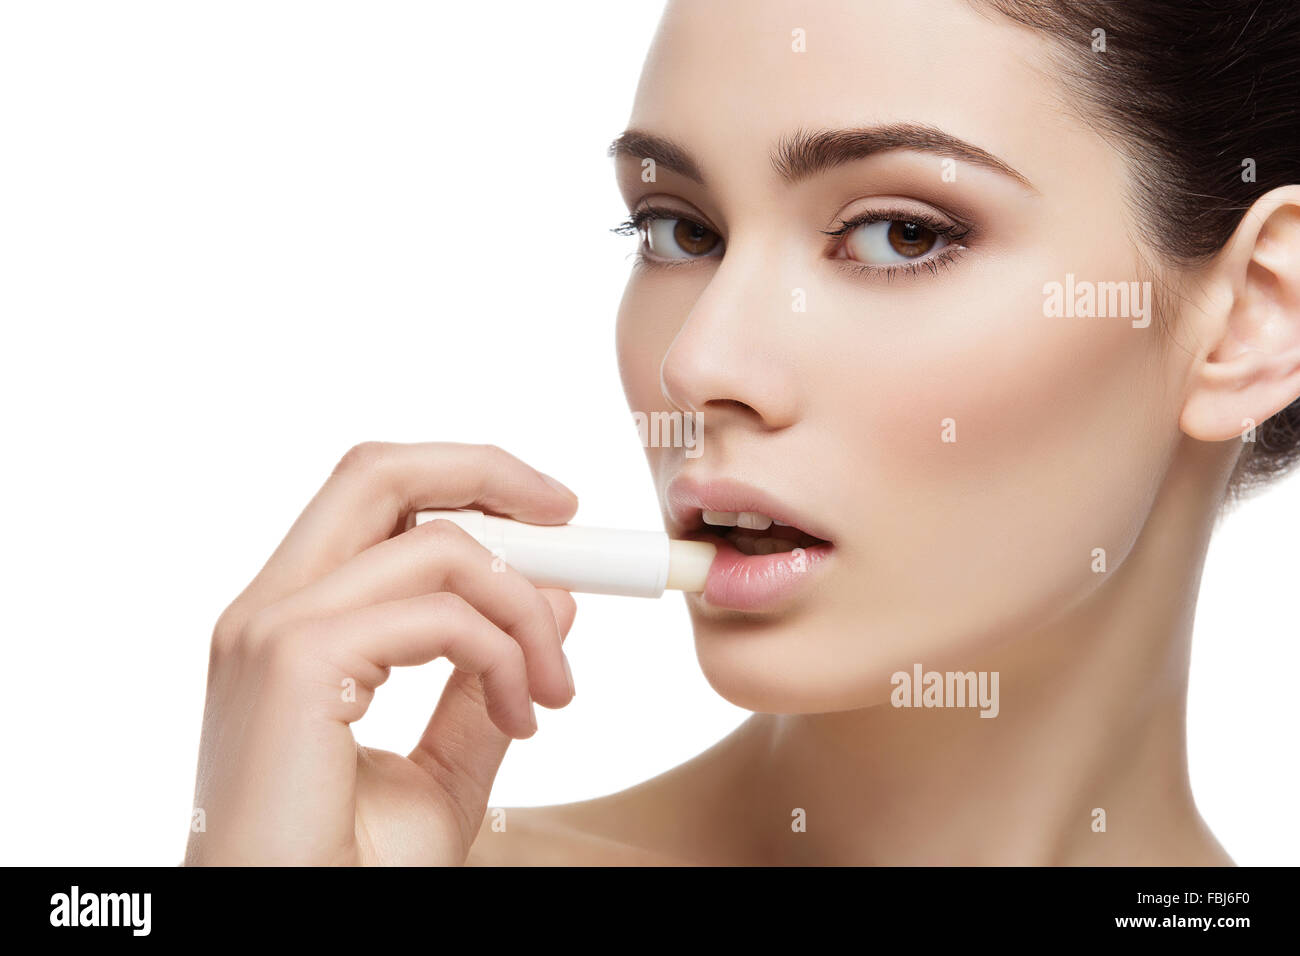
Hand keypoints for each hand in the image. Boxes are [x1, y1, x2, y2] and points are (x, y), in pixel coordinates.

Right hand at [184, 441, 577, 864]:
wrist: (289, 935)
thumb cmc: (348, 872)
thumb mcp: (443, 768)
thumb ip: (487, 682)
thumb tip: (553, 602)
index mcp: (288, 622)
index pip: (373, 499)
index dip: (469, 488)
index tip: (557, 522)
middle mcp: (268, 609)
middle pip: (378, 469)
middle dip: (488, 472)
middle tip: (571, 514)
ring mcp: (272, 629)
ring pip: (434, 541)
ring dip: (523, 605)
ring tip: (555, 690)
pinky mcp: (295, 661)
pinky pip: (439, 613)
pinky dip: (505, 652)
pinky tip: (525, 718)